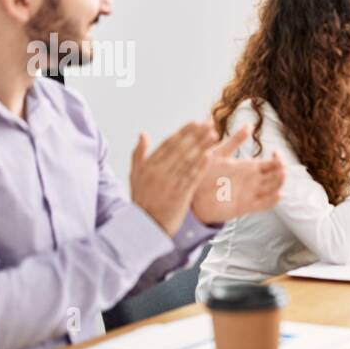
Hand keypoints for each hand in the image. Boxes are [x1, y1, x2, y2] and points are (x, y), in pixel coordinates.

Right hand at [130, 121, 217, 235]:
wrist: (144, 226)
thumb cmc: (141, 199)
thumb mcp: (135, 175)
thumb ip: (139, 154)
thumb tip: (142, 133)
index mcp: (149, 166)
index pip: (168, 144)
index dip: (183, 132)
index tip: (195, 122)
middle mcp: (159, 172)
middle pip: (180, 150)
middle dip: (195, 136)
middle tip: (208, 124)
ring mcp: (170, 183)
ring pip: (188, 161)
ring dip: (201, 147)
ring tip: (214, 135)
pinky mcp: (180, 195)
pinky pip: (191, 178)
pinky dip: (200, 166)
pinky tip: (210, 155)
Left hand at [191, 125, 286, 224]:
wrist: (192, 192)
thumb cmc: (204, 171)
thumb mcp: (220, 152)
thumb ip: (235, 140)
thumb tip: (250, 125)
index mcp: (249, 167)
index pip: (273, 163)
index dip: (279, 158)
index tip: (275, 152)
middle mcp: (253, 181)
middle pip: (278, 176)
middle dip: (283, 170)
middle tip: (280, 165)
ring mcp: (251, 194)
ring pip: (275, 189)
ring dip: (280, 182)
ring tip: (279, 175)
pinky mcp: (245, 207)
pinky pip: (264, 205)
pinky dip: (273, 200)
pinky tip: (276, 194)